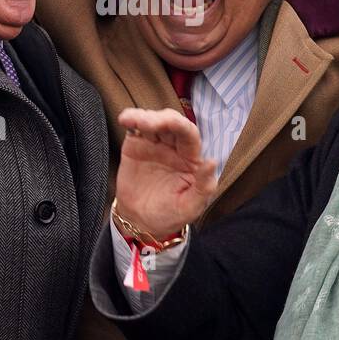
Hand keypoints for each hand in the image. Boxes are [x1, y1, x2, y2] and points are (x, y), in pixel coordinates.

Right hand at [114, 107, 217, 240]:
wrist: (141, 222)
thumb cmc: (170, 214)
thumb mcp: (190, 206)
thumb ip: (204, 186)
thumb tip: (212, 162)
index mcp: (191, 159)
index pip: (189, 135)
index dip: (180, 126)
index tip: (167, 123)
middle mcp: (174, 147)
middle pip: (171, 122)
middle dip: (160, 118)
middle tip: (147, 124)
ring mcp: (154, 144)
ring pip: (152, 120)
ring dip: (144, 117)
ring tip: (133, 121)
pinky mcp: (136, 146)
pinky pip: (135, 128)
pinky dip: (131, 119)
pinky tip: (126, 119)